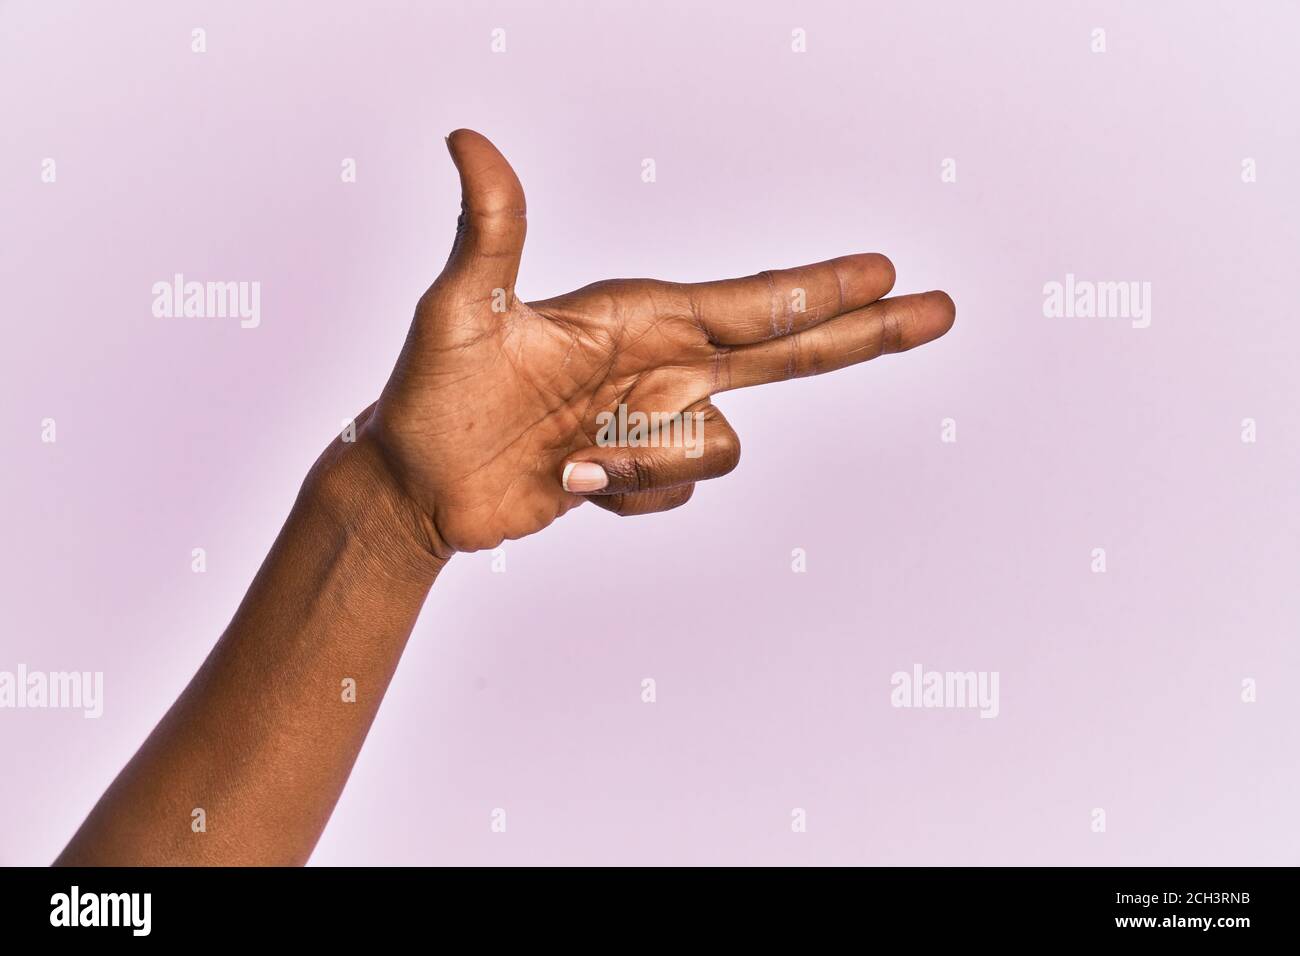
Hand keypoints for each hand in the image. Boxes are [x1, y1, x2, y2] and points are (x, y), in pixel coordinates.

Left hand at [369, 130, 954, 556]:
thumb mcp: (460, 309)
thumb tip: (469, 138)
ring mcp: (652, 422)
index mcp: (637, 318)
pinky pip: (676, 493)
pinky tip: (573, 481)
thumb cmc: (431, 392)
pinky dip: (629, 493)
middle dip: (862, 334)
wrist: (417, 483)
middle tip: (936, 310)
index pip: (748, 301)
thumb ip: (491, 230)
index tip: (884, 270)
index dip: (819, 289)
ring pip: (718, 451)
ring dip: (646, 461)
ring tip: (575, 457)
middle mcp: (660, 365)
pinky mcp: (638, 475)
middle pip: (786, 354)